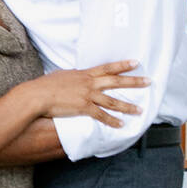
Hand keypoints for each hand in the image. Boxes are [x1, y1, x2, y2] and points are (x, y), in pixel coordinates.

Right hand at [25, 60, 149, 125]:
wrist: (38, 95)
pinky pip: (102, 116)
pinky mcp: (83, 108)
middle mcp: (89, 83)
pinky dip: (112, 121)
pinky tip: (121, 125)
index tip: (135, 62)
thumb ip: (75, 76)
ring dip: (128, 106)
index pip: (107, 67)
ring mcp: (87, 96)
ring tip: (141, 110)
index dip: (122, 65)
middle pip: (116, 82)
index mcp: (84, 74)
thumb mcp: (63, 75)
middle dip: (133, 82)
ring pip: (113, 101)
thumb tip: (79, 76)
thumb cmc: (47, 85)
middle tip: (148, 81)